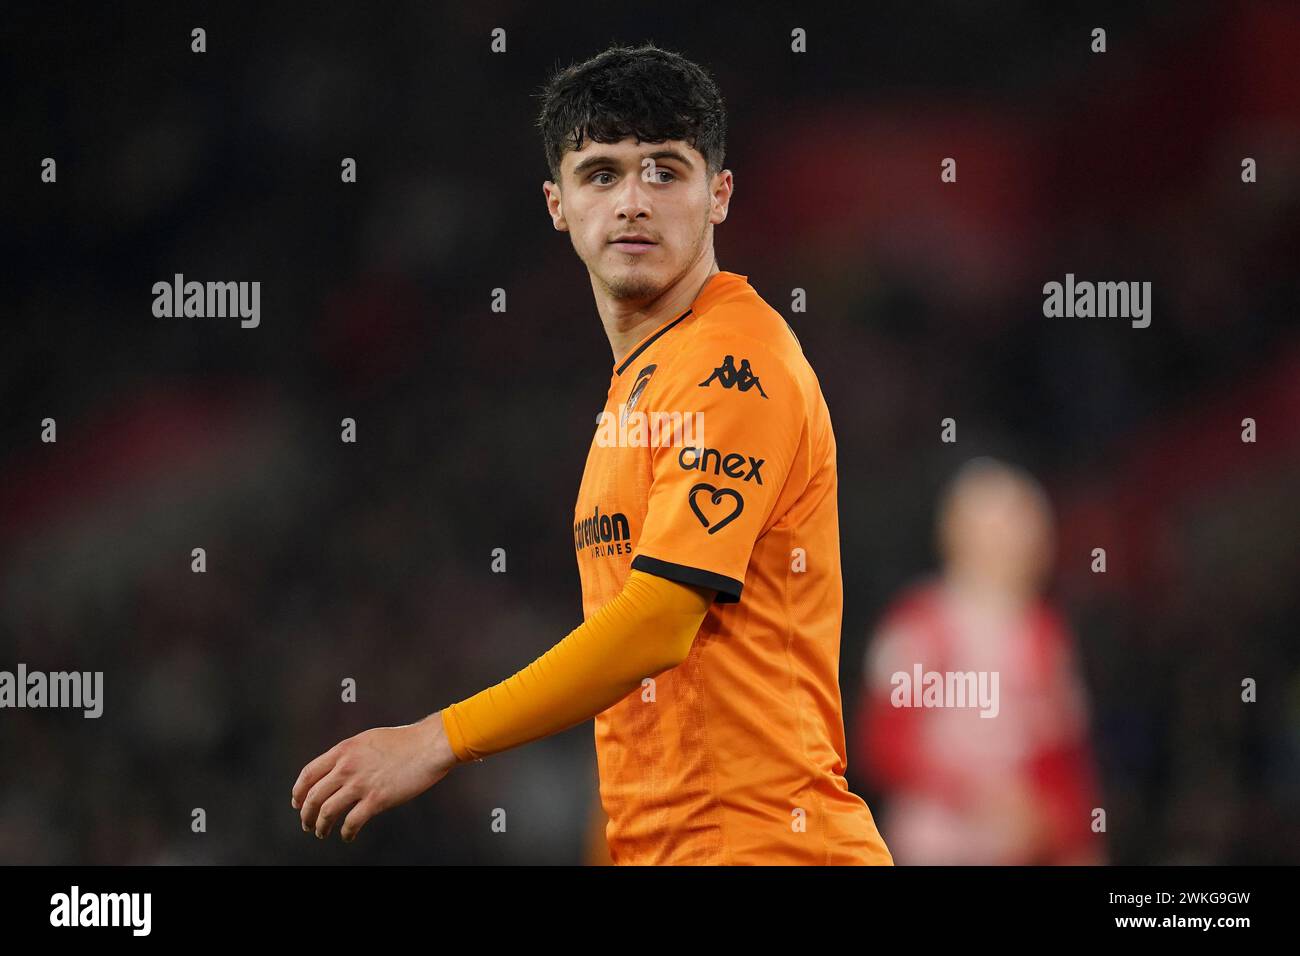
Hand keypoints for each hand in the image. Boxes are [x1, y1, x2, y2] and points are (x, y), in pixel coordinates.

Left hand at [292, 711, 458, 841]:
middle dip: (306, 814)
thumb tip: (339, 768)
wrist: (429, 745)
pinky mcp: (376, 799)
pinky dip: (346, 832)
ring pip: (327, 812)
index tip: (297, 803)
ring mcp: (360, 784)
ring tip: (322, 833)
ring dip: (321, 827)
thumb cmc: (405, 741)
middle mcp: (347, 767)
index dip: (298, 791)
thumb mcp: (369, 739)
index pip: (309, 773)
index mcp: (344, 750)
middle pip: (313, 796)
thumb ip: (351, 753)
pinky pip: (351, 822)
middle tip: (307, 824)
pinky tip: (348, 835)